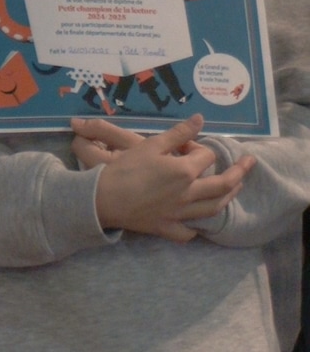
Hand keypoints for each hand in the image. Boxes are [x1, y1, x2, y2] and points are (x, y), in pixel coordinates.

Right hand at [75, 114, 251, 240]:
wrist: (102, 199)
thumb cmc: (124, 169)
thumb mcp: (149, 145)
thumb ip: (177, 134)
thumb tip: (200, 120)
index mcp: (184, 171)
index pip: (206, 156)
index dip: (198, 147)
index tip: (185, 145)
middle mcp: (189, 193)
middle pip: (223, 184)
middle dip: (240, 173)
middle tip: (250, 163)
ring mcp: (180, 213)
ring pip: (213, 208)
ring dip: (227, 197)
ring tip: (234, 189)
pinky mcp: (167, 227)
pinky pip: (188, 232)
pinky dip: (195, 227)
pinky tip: (195, 222)